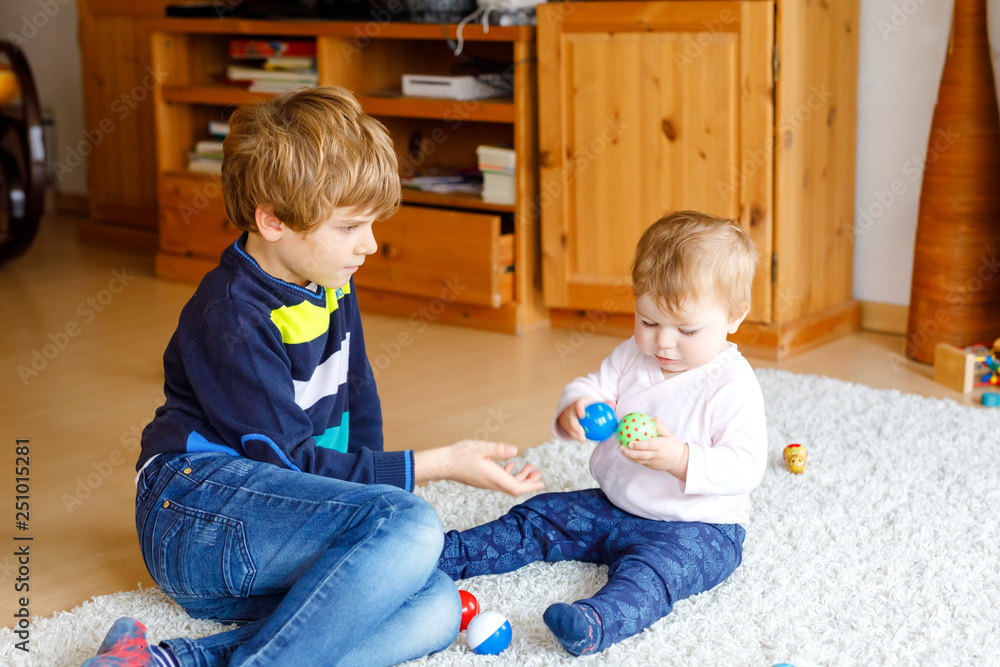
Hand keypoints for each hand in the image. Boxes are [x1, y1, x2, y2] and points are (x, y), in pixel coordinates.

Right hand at [413, 441, 543, 496]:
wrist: (442, 463)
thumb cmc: (460, 455)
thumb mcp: (481, 448)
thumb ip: (499, 450)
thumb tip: (515, 451)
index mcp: (493, 477)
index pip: (516, 487)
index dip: (530, 486)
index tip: (541, 483)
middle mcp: (490, 483)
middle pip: (514, 488)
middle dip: (528, 482)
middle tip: (538, 474)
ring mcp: (485, 482)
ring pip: (506, 483)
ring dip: (519, 477)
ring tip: (529, 468)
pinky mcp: (481, 478)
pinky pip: (498, 479)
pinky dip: (508, 473)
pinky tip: (510, 465)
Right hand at [558, 398, 616, 440]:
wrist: (573, 404)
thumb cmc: (589, 405)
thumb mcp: (596, 402)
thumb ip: (605, 403)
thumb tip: (613, 404)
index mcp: (578, 401)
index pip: (578, 404)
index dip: (579, 409)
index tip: (582, 415)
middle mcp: (570, 408)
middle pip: (571, 418)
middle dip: (575, 427)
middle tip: (583, 434)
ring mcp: (565, 416)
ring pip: (568, 426)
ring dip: (575, 434)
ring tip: (584, 439)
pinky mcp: (563, 422)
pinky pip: (567, 430)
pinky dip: (574, 435)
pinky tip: (582, 439)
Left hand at [618, 417, 688, 480]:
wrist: (680, 461)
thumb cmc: (674, 446)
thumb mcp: (669, 435)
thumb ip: (660, 427)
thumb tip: (655, 417)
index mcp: (660, 446)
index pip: (648, 445)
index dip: (638, 445)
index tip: (629, 442)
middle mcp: (656, 455)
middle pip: (641, 455)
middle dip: (629, 452)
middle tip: (620, 447)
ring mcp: (654, 462)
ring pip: (639, 460)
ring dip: (629, 456)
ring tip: (621, 450)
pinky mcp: (652, 467)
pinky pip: (641, 463)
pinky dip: (634, 459)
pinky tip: (628, 454)